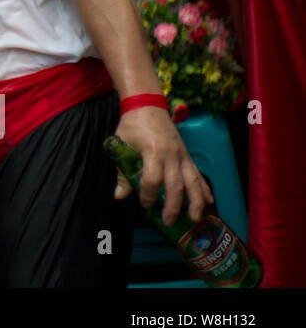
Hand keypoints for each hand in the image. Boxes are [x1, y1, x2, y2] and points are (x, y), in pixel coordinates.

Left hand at [114, 106, 212, 224]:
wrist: (147, 106)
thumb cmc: (132, 126)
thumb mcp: (121, 146)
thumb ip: (122, 172)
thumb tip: (119, 196)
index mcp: (153, 151)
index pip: (152, 179)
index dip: (148, 195)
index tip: (144, 205)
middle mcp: (171, 155)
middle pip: (175, 184)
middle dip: (173, 205)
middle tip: (168, 221)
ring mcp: (182, 155)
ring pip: (193, 181)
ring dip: (195, 201)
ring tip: (194, 218)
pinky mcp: (187, 155)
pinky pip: (198, 174)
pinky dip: (204, 188)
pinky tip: (209, 201)